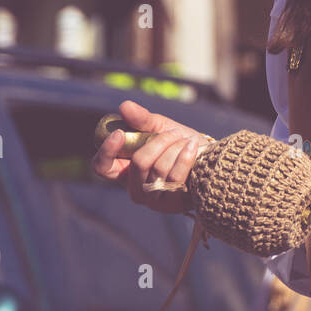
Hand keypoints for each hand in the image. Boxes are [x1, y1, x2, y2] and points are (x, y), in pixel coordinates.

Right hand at [90, 100, 209, 214]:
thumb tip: (124, 106)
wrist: (209, 159)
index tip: (120, 133)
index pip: (102, 167)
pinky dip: (185, 156)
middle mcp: (135, 189)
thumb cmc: (180, 144)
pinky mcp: (172, 203)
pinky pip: (175, 177)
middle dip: (159, 142)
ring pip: (159, 168)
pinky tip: (192, 147)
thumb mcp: (160, 127)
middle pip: (138, 163)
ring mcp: (153, 200)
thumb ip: (142, 119)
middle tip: (173, 132)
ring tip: (187, 141)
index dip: (106, 151)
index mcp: (124, 170)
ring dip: (175, 147)